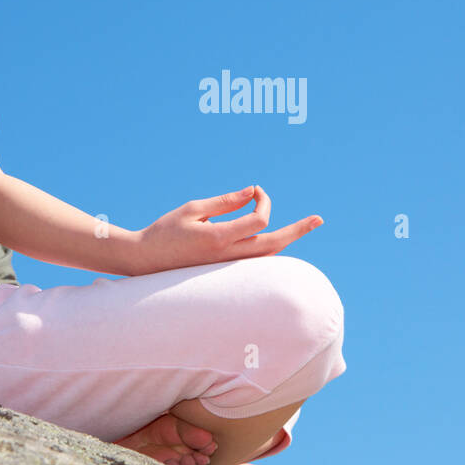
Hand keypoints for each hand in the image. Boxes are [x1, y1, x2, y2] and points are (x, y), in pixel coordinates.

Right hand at [129, 185, 322, 274]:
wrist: (144, 261)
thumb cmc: (165, 231)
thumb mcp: (192, 209)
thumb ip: (224, 202)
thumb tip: (251, 192)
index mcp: (217, 238)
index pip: (259, 221)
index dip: (264, 202)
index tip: (256, 191)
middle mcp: (226, 257)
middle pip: (273, 245)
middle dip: (298, 230)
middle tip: (319, 219)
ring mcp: (226, 269)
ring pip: (267, 257)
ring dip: (286, 240)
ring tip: (304, 227)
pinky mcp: (224, 274)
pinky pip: (256, 263)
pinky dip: (270, 250)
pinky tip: (278, 241)